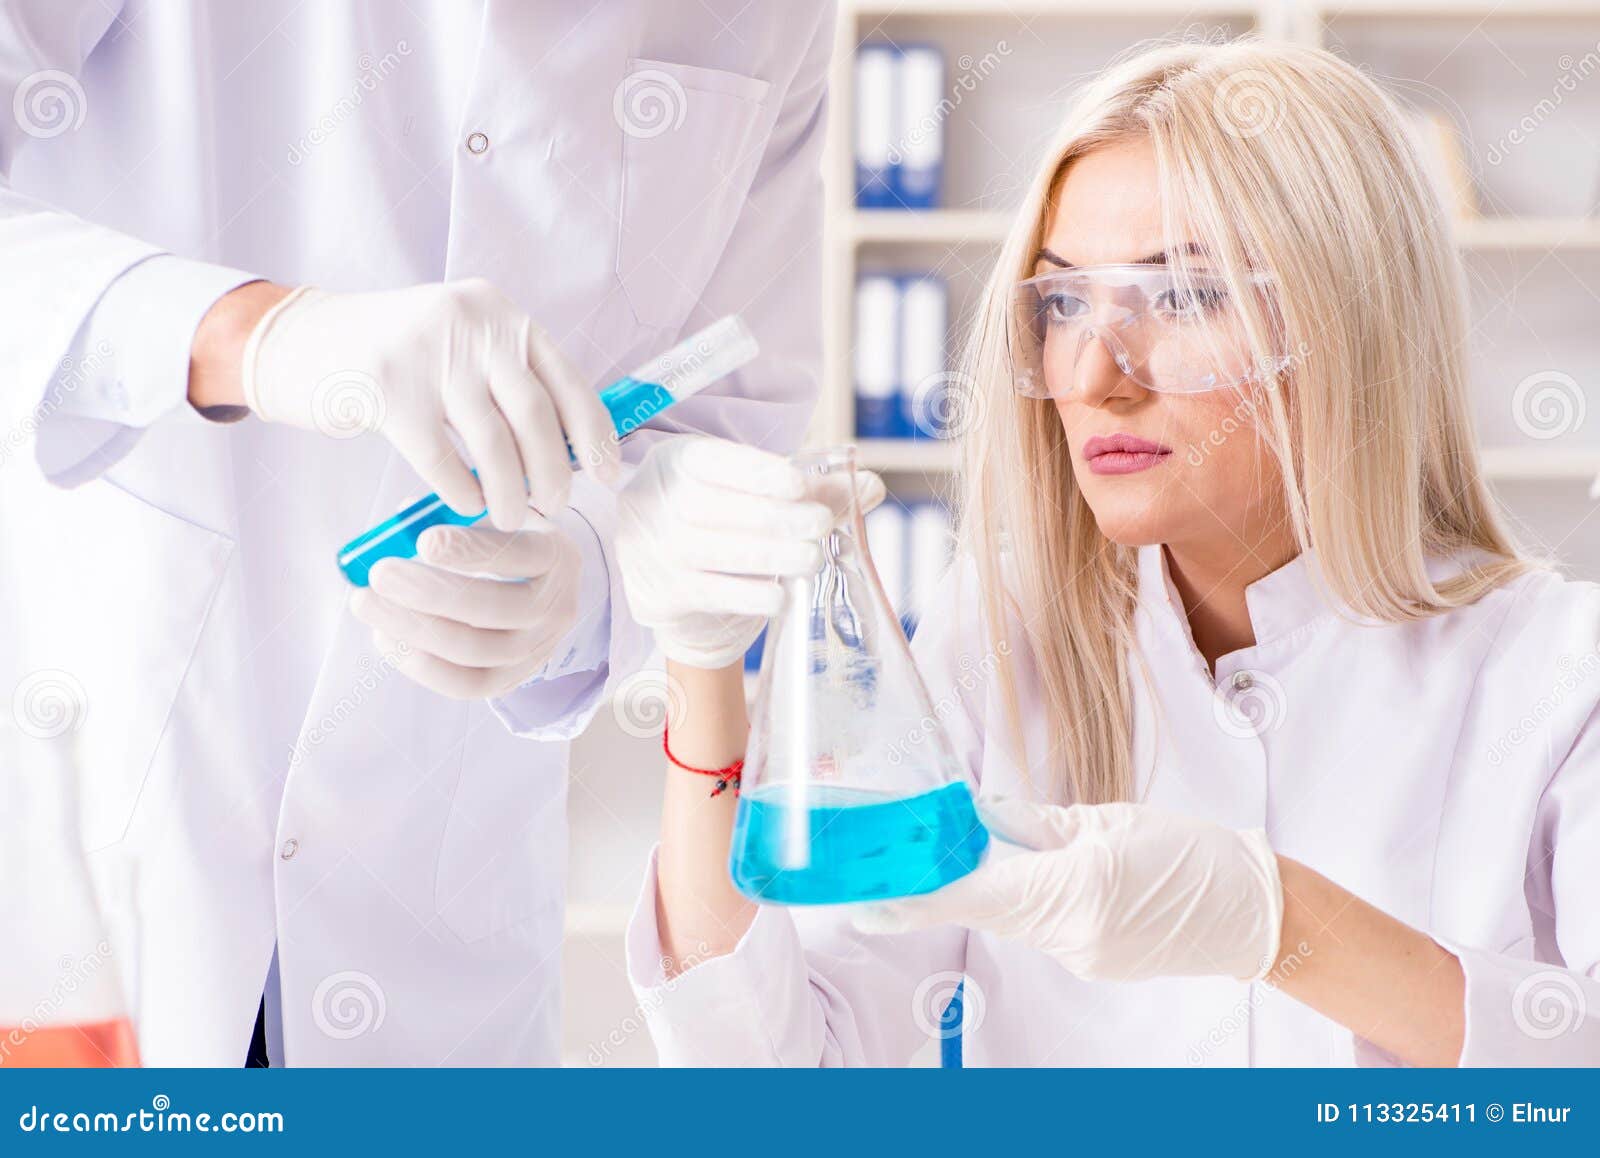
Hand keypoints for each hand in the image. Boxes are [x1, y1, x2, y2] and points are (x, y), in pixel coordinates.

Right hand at [240, 279, 619, 530]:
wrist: (300, 340)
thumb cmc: (396, 358)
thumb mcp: (460, 347)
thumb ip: (510, 381)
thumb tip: (571, 448)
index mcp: (500, 314)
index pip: (568, 380)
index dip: (594, 435)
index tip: (607, 476)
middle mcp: (471, 325)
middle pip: (536, 416)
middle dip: (553, 474)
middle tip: (554, 508)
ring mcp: (427, 353)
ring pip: (493, 444)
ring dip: (510, 494)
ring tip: (511, 518)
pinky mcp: (386, 389)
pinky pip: (442, 460)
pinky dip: (462, 493)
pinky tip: (466, 505)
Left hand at [349, 517, 581, 698]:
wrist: (541, 586)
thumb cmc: (505, 540)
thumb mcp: (492, 514)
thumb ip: (452, 514)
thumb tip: (399, 525)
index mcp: (556, 555)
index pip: (517, 555)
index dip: (468, 550)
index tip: (423, 540)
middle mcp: (556, 607)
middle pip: (495, 610)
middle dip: (429, 593)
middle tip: (380, 574)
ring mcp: (536, 650)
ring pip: (474, 651)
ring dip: (412, 628)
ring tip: (367, 603)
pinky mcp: (511, 680)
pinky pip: (464, 684)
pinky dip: (419, 664)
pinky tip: (385, 636)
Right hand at [616, 437, 884, 668]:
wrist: (666, 573)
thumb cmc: (724, 517)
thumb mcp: (752, 489)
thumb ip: (813, 487)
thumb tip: (870, 486)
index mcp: (679, 460)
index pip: (716, 461)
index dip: (757, 472)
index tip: (800, 484)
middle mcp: (658, 499)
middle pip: (721, 508)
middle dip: (778, 518)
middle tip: (821, 526)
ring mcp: (655, 548)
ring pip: (720, 553)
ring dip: (773, 557)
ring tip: (812, 559)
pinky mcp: (663, 592)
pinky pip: (714, 594)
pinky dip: (752, 596)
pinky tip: (782, 595)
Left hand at [854, 799, 1283, 982]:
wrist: (1254, 913)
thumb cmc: (1191, 854)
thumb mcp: (1109, 820)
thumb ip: (1037, 822)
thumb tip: (979, 813)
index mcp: (1078, 888)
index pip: (978, 896)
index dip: (920, 898)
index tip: (872, 901)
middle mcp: (1075, 933)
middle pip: (988, 909)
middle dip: (946, 886)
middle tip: (903, 864)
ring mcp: (1084, 956)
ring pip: (1013, 918)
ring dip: (992, 887)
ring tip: (979, 853)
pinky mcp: (1093, 962)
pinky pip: (1043, 928)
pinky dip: (1027, 900)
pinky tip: (1041, 873)